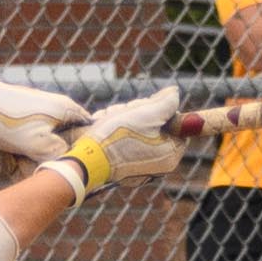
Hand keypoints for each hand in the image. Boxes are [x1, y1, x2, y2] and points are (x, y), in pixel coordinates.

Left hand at [0, 71, 90, 159]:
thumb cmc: (9, 123)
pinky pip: (36, 133)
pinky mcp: (25, 114)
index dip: (87, 147)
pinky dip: (32, 145)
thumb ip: (60, 154)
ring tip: (36, 163)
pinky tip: (23, 155)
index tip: (81, 164)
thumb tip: (72, 164)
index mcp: (66, 108)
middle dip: (63, 151)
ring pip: (51, 135)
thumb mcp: (38, 145)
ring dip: (45, 150)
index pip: (89, 128)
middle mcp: (56, 105)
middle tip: (56, 167)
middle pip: (70, 133)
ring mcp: (40, 108)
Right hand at [57, 88, 185, 197]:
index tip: (146, 106)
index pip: (176, 124)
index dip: (162, 109)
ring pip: (138, 130)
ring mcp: (140, 167)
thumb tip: (175, 93)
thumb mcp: (147, 113)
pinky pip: (126, 142)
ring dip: (124, 118)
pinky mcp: (123, 167)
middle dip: (138, 112)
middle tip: (125, 113)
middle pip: (156, 126)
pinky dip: (115, 131)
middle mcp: (158, 165)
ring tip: (109, 120)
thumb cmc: (117, 137)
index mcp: (170, 154)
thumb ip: (167, 102)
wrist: (85, 160)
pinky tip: (104, 128)